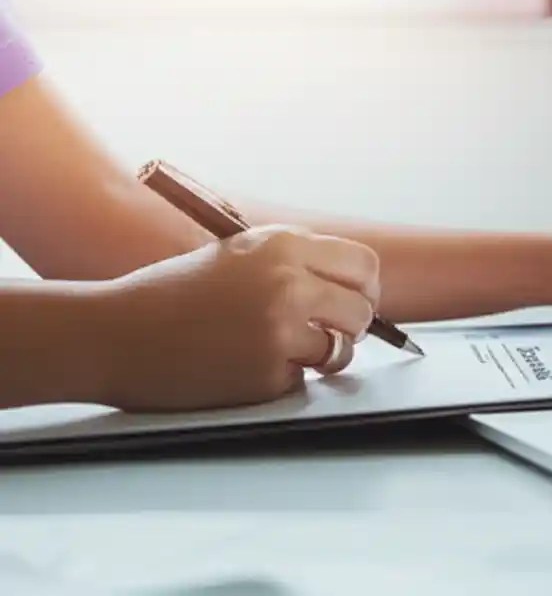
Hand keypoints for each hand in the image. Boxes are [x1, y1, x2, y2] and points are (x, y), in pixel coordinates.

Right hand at [97, 226, 379, 411]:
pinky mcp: (267, 374)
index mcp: (283, 245)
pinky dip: (280, 378)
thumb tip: (352, 287)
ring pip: (340, 349)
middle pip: (362, 310)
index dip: (363, 288)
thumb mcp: (238, 256)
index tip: (353, 300)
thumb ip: (294, 264)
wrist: (113, 334)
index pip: (364, 266)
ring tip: (282, 349)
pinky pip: (301, 379)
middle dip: (349, 326)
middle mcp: (288, 283)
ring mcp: (280, 331)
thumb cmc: (171, 295)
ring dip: (322, 356)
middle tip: (324, 332)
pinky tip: (242, 365)